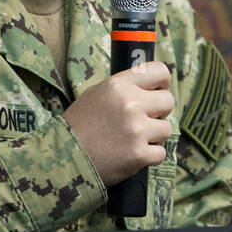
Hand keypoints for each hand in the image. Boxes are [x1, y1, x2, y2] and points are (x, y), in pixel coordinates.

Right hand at [63, 61, 173, 185]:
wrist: (62, 159)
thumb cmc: (79, 125)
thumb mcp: (96, 94)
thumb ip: (124, 87)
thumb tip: (151, 85)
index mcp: (119, 84)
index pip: (160, 72)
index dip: (162, 83)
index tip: (157, 92)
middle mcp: (130, 104)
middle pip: (168, 101)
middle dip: (159, 112)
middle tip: (143, 120)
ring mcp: (136, 130)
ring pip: (166, 128)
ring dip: (154, 136)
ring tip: (133, 139)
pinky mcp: (139, 154)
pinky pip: (161, 152)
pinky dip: (149, 156)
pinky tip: (131, 154)